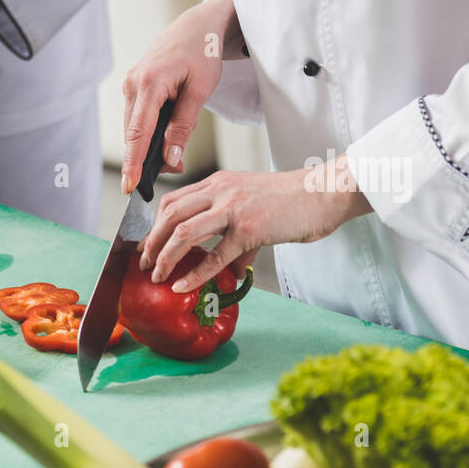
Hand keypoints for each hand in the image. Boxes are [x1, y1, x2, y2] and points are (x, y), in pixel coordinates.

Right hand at [120, 0, 242, 195]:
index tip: (130, 187)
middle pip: (134, 134)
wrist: (196, 27)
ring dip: (149, 146)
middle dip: (145, 159)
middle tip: (169, 174)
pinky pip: (138, 116)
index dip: (133, 163)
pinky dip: (148, 132)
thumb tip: (170, 157)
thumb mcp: (200, 91)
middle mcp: (133, 83)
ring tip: (172, 158)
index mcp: (150, 83)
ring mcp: (130, 83)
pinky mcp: (134, 85)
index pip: (138, 133)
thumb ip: (183, 125)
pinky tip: (165, 139)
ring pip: (135, 126)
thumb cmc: (202, 53)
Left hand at [139, 156, 371, 292]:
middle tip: (145, 263)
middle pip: (170, 214)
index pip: (173, 199)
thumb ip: (237, 231)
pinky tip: (182, 285)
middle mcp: (220, 191)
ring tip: (157, 275)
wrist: (323, 192)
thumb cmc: (293, 200)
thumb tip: (232, 265)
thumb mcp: (255, 205)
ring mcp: (233, 209)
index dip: (154, 223)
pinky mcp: (250, 229)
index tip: (147, 244)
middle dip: (152, 241)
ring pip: (184, 231)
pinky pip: (215, 255)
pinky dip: (195, 273)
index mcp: (219, 182)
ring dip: (165, 256)